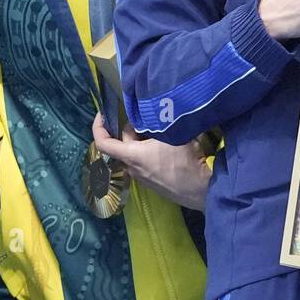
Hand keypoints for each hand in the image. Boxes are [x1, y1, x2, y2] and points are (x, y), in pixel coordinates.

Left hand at [91, 113, 210, 209]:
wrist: (202, 189)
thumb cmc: (184, 160)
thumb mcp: (170, 133)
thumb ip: (156, 121)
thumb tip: (150, 110)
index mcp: (132, 156)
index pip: (103, 142)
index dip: (98, 126)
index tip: (103, 113)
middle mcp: (132, 169)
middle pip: (122, 144)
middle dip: (131, 129)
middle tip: (148, 118)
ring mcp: (142, 178)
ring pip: (133, 154)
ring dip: (141, 141)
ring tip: (160, 131)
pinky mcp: (152, 183)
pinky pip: (143, 163)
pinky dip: (148, 152)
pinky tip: (167, 148)